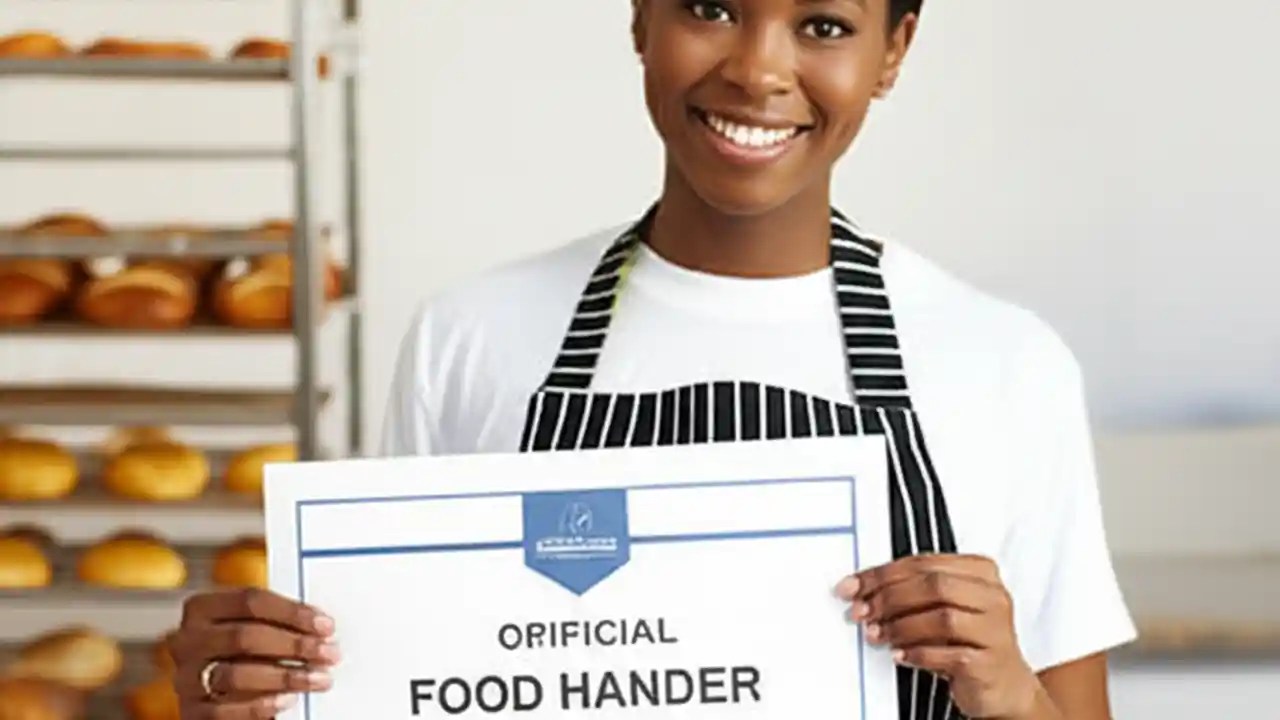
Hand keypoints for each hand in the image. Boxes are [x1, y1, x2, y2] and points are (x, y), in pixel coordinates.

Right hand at [169, 588, 339, 718]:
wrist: (217, 692)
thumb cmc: (242, 651)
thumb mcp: (252, 628)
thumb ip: (275, 622)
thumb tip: (320, 626)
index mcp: (202, 608)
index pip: (250, 601)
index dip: (292, 612)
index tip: (326, 624)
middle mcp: (187, 640)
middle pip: (244, 637)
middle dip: (294, 645)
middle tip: (329, 653)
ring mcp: (186, 677)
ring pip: (236, 675)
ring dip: (285, 677)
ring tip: (318, 679)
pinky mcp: (191, 711)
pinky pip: (224, 711)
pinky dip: (260, 706)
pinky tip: (288, 700)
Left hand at [836, 554, 1044, 718]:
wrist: (1004, 686)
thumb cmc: (968, 642)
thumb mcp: (945, 609)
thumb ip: (913, 593)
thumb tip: (862, 592)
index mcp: (980, 572)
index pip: (924, 562)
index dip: (882, 574)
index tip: (852, 586)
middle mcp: (993, 597)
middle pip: (933, 586)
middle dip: (888, 597)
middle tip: (860, 610)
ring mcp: (996, 630)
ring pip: (942, 617)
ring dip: (900, 626)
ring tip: (876, 634)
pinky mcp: (991, 662)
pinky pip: (950, 654)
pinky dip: (918, 653)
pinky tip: (900, 655)